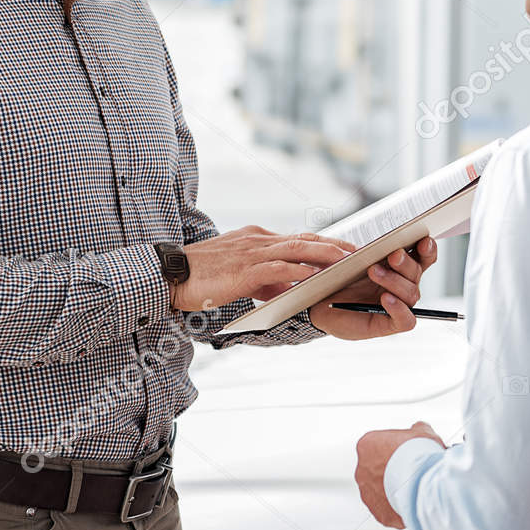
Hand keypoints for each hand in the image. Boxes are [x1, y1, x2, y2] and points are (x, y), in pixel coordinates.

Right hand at [172, 226, 353, 310]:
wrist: (171, 274)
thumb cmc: (202, 277)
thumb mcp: (240, 275)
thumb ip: (265, 280)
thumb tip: (289, 290)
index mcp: (257, 239)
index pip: (297, 239)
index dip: (324, 243)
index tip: (346, 248)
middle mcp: (258, 240)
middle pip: (304, 239)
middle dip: (333, 244)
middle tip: (358, 251)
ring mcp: (251, 252)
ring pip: (296, 249)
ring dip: (324, 254)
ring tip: (347, 259)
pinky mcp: (244, 269)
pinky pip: (277, 268)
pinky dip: (298, 271)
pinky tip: (316, 276)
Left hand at [308, 237, 438, 340]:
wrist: (319, 304)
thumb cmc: (335, 280)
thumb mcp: (345, 258)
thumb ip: (358, 248)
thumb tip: (372, 241)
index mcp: (398, 266)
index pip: (423, 257)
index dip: (427, 249)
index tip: (423, 240)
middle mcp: (401, 284)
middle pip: (417, 272)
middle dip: (406, 262)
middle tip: (392, 255)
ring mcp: (397, 304)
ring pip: (411, 293)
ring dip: (395, 281)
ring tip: (373, 271)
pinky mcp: (389, 324)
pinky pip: (406, 319)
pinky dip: (399, 309)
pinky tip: (386, 299)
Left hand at [355, 421, 445, 527]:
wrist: (422, 481)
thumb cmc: (418, 455)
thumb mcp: (421, 432)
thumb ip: (416, 430)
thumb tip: (420, 429)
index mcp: (367, 446)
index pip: (377, 446)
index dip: (396, 449)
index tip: (408, 453)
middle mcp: (362, 470)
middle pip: (377, 470)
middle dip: (393, 471)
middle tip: (412, 471)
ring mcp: (368, 493)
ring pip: (381, 492)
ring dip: (395, 490)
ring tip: (415, 488)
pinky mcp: (379, 512)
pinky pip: (388, 510)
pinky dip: (399, 507)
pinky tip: (415, 502)